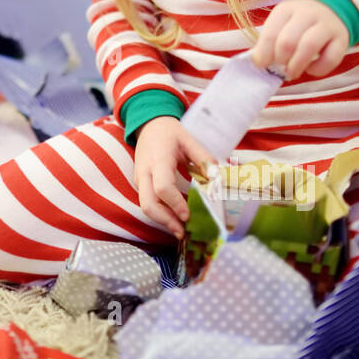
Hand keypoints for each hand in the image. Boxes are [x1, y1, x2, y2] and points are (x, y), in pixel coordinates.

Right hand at [132, 115, 216, 239]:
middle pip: (148, 204)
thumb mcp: (189, 139)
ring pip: (146, 206)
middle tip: (183, 232)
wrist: (148, 125)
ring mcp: (140, 179)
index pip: (162, 187)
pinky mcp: (140, 184)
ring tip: (181, 231)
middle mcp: (145, 172)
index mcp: (158, 159)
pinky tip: (174, 219)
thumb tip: (218, 179)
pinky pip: (147, 203)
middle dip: (165, 221)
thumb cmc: (170, 133)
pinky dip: (160, 214)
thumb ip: (204, 158)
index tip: (188, 215)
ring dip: (162, 221)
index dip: (175, 204)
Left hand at [250, 0, 348, 79]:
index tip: (262, 64)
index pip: (270, 33)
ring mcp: (326, 25)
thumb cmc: (298, 24)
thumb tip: (260, 62)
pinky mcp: (342, 39)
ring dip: (296, 66)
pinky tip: (311, 69)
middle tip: (279, 69)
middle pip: (288, 41)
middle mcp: (307, 14)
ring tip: (292, 73)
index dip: (264, 54)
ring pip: (308, 46)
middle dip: (280, 60)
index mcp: (286, 9)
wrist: (332, 10)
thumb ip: (269, 41)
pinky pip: (330, 59)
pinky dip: (318, 69)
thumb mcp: (281, 24)